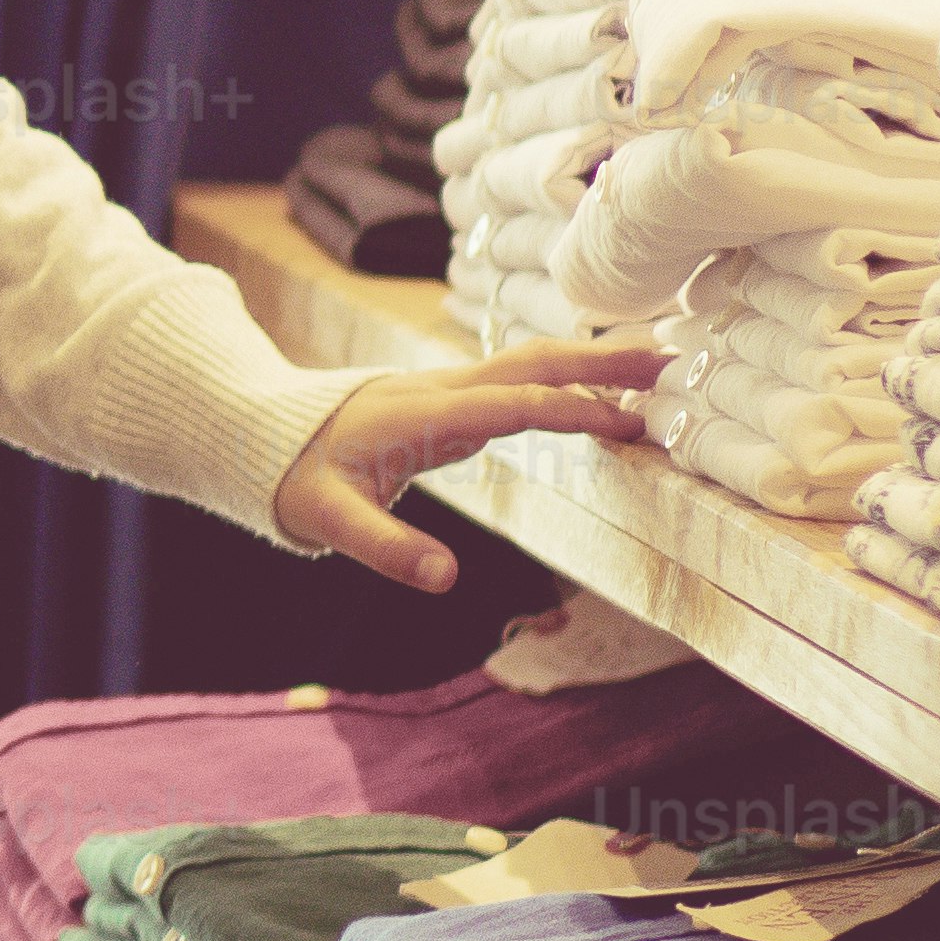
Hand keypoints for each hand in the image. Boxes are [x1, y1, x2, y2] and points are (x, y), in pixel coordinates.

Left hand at [269, 336, 666, 590]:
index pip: (511, 403)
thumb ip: (385, 548)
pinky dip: (564, 378)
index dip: (570, 409)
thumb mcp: (329, 520)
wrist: (272, 436)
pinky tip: (600, 391)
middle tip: (667, 362)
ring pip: (528, 363)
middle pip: (530, 363)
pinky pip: (518, 380)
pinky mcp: (453, 399)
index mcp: (423, 415)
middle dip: (598, 360)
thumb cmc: (301, 479)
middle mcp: (442, 390)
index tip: (628, 421)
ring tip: (653, 368)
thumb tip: (445, 580)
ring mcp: (449, 389)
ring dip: (587, 361)